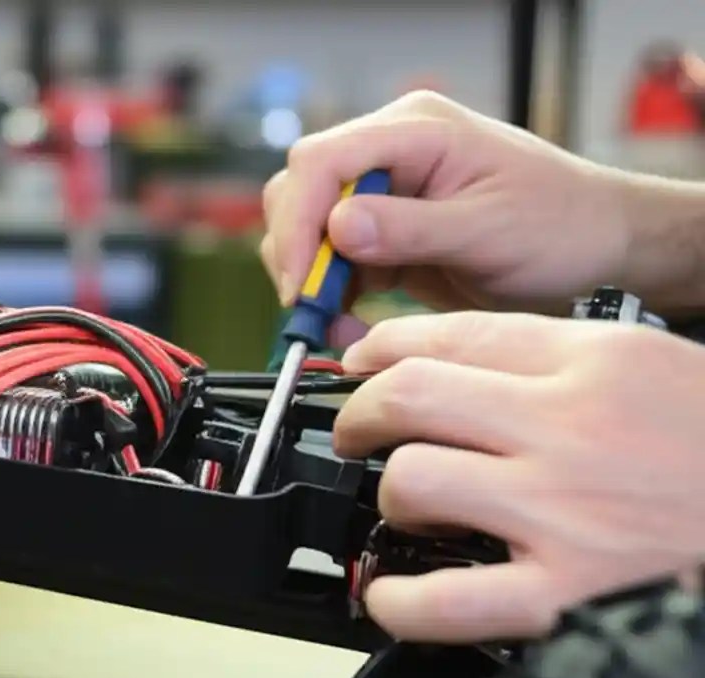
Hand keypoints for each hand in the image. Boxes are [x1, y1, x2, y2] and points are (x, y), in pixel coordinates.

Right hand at [260, 91, 631, 344]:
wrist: (599, 253)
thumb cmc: (564, 226)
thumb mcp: (490, 230)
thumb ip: (412, 228)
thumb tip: (339, 228)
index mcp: (415, 131)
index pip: (321, 161)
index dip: (299, 220)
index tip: (301, 281)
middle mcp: (390, 154)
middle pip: (301, 192)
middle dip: (297, 254)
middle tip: (314, 309)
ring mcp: (385, 194)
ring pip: (309, 231)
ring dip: (313, 283)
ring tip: (337, 327)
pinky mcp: (385, 234)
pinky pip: (333, 264)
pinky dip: (332, 299)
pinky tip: (351, 327)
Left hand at [334, 312, 704, 642]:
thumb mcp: (656, 369)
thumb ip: (562, 358)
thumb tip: (461, 363)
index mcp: (596, 361)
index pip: (456, 334)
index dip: (385, 347)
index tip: (363, 363)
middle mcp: (571, 425)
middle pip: (410, 396)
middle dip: (360, 413)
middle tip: (356, 431)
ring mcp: (564, 510)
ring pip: (412, 481)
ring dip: (388, 496)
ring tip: (403, 507)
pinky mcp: (571, 592)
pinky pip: (448, 600)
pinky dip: (400, 601)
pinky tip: (393, 596)